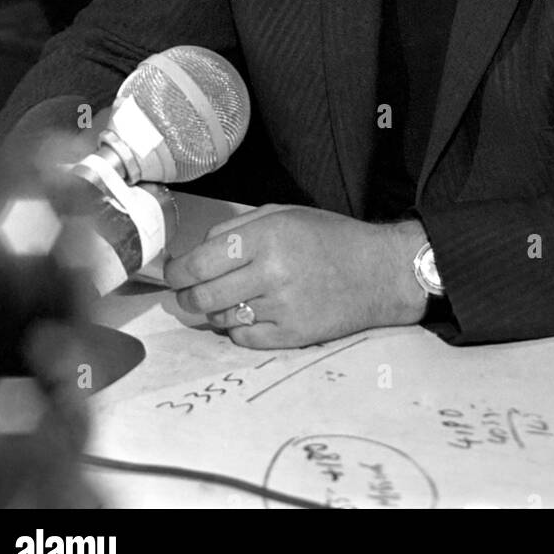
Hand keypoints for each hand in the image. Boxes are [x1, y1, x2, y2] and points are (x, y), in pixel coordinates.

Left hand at [163, 205, 428, 347]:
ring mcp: (282, 308)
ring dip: (215, 310)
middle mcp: (272, 272)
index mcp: (267, 236)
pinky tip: (252, 313)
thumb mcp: (284, 214)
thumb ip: (237, 228)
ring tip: (230, 297)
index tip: (173, 272)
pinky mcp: (291, 336)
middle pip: (201, 296)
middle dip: (187, 295)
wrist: (379, 272)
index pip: (199, 262)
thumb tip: (194, 252)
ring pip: (220, 318)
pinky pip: (243, 339)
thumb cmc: (329, 237)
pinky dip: (239, 328)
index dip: (177, 271)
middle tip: (189, 290)